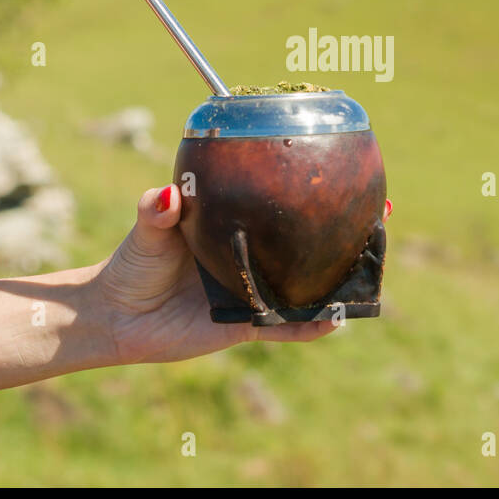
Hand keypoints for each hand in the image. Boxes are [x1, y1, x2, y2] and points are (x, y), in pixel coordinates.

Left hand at [96, 184, 391, 364]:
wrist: (116, 315)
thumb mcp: (148, 230)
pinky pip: (285, 326)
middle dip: (344, 231)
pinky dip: (310, 325)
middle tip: (382, 215)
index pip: (283, 205)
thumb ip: (155, 213)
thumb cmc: (133, 263)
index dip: (316, 193)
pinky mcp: (245, 326)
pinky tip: (335, 319)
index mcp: (236, 225)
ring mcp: (253, 291)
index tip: (350, 172)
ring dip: (337, 279)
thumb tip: (166, 196)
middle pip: (306, 243)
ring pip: (305, 285)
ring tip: (370, 267)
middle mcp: (251, 256)